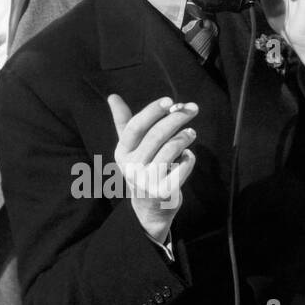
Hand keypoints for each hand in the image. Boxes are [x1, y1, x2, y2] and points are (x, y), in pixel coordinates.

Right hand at [107, 94, 197, 242]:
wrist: (150, 207)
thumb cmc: (142, 168)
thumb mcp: (130, 148)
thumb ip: (124, 122)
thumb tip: (112, 96)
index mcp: (122, 153)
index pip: (136, 126)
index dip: (153, 111)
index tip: (170, 100)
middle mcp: (131, 167)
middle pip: (157, 135)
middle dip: (176, 119)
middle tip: (192, 109)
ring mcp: (147, 181)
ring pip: (171, 150)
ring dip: (185, 137)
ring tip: (191, 132)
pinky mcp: (164, 192)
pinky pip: (182, 168)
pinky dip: (189, 159)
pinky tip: (188, 156)